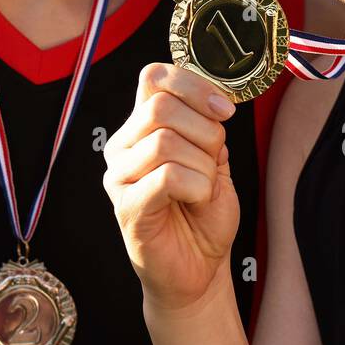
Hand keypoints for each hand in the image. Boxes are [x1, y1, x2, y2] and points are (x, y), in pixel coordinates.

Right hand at [103, 62, 240, 312]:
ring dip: (203, 165)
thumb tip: (215, 100)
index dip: (194, 85)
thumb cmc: (203, 214)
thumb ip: (208, 126)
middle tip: (215, 160)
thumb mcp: (214, 160)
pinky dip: (197, 187)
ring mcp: (120, 176)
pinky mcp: (126, 206)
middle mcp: (123, 145)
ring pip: (165, 141)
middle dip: (205, 131)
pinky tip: (196, 201)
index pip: (154, 76)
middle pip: (161, 106)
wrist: (199, 268)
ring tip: (204, 188)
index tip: (224, 110)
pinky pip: (167, 176)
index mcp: (142, 126)